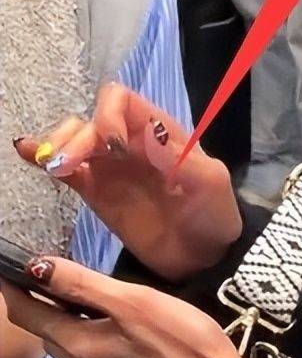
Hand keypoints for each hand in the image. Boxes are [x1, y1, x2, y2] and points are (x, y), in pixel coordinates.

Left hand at [1, 262, 301, 357]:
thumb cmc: (179, 339)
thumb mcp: (132, 302)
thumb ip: (83, 285)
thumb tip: (36, 266)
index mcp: (77, 345)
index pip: (27, 313)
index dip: (14, 286)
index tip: (10, 261)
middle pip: (44, 330)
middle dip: (36, 299)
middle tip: (43, 265)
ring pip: (66, 342)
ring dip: (60, 314)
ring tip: (72, 286)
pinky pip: (88, 352)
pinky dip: (83, 329)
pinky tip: (105, 318)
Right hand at [14, 85, 240, 281]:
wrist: (206, 257)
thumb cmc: (214, 213)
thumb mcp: (209, 182)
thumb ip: (180, 157)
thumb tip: (150, 130)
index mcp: (159, 130)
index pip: (122, 101)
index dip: (109, 115)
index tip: (111, 145)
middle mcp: (130, 142)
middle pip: (91, 120)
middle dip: (77, 136)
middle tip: (71, 164)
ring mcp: (111, 168)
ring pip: (74, 140)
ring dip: (58, 146)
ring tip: (54, 166)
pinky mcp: (98, 194)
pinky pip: (69, 171)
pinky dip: (46, 160)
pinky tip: (30, 155)